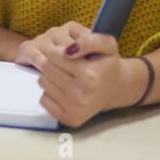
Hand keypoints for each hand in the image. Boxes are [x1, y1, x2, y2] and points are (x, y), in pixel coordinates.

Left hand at [16, 21, 132, 127]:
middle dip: (53, 63)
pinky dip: (50, 93)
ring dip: (51, 77)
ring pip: (42, 82)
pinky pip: (43, 100)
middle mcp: (81, 95)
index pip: (53, 55)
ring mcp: (74, 109)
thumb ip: (89, 40)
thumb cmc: (107, 63)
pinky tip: (64, 91)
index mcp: (89, 75)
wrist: (116, 88)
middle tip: (67, 66)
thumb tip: (68, 51)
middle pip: (46, 68)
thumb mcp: (106, 44)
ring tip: (66, 77)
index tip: (71, 55)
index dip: (60, 51)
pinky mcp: (69, 119)